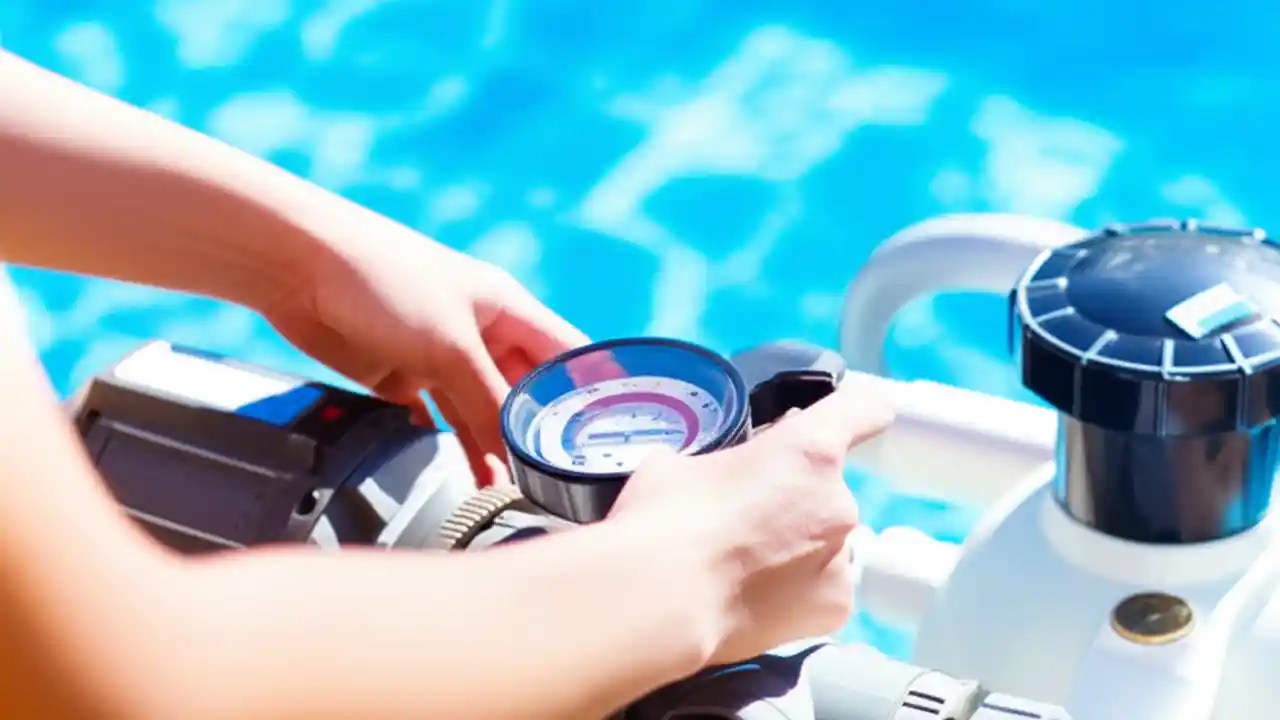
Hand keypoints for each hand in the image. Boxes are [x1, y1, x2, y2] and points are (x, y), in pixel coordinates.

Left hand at [261, 206, 588, 484]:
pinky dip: (443, 443)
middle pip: (521, 391)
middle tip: (547, 482)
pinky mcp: (399, 373)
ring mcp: (438, 354)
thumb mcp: (449, 345)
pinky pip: (433, 417)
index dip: (588, 396)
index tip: (603, 443)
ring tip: (502, 493)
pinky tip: (455, 472)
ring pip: (476, 411)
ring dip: (488, 448)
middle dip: (533, 433)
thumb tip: (515, 454)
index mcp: (507, 310)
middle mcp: (479, 332)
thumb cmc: (382, 279)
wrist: (297, 264)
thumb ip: (486, 402)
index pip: (565, 357)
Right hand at [607, 378, 892, 664]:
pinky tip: (754, 600)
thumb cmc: (664, 520)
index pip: (865, 409)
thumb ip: (716, 459)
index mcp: (810, 450)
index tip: (842, 420)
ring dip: (795, 547)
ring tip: (743, 568)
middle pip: (828, 489)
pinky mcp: (835, 608)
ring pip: (824, 543)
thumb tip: (706, 474)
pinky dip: (794, 593)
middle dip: (793, 498)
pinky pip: (820, 589)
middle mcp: (840, 501)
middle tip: (745, 519)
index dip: (853, 412)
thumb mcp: (680, 463)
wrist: (661, 604)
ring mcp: (842, 559)